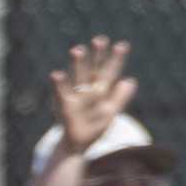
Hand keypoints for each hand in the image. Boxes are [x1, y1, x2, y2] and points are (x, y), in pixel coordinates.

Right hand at [48, 36, 135, 157]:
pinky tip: (56, 74)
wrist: (77, 144)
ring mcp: (75, 97)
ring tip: (78, 50)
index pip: (110, 72)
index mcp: (101, 91)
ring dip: (78, 64)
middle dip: (96, 56)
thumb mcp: (110, 113)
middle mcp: (88, 90)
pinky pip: (61, 94)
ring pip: (78, 78)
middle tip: (99, 40)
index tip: (121, 45)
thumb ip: (120, 97)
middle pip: (94, 70)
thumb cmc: (93, 128)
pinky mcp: (64, 107)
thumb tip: (130, 80)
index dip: (115, 60)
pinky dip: (59, 85)